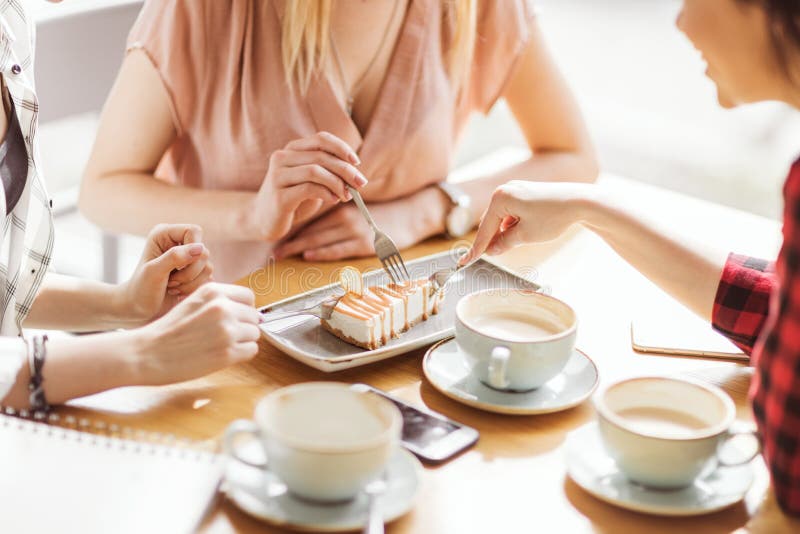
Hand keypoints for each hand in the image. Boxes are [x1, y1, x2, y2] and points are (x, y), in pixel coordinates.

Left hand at [119, 224, 212, 323]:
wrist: (140, 311)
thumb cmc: (141, 290)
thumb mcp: (154, 272)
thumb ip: (175, 257)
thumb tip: (200, 248)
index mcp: (165, 234)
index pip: (193, 231)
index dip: (190, 249)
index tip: (176, 267)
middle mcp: (179, 243)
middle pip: (203, 252)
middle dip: (189, 272)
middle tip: (170, 282)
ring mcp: (189, 259)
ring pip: (208, 267)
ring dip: (191, 283)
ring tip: (172, 287)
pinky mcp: (196, 273)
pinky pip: (208, 279)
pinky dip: (194, 289)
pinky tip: (178, 292)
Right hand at [131, 283, 260, 384]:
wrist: (146, 353)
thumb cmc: (168, 331)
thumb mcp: (192, 302)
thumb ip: (219, 303)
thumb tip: (255, 313)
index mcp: (213, 291)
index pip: (248, 297)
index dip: (243, 309)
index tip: (235, 318)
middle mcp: (222, 307)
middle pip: (254, 316)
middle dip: (244, 326)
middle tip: (224, 336)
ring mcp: (226, 331)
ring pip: (255, 334)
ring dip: (243, 341)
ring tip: (221, 345)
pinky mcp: (227, 353)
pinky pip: (252, 350)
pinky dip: (241, 354)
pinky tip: (223, 355)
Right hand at [246, 131, 368, 241]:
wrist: (264, 220)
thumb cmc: (292, 199)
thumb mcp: (311, 181)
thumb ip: (328, 173)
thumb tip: (355, 175)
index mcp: (291, 149)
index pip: (321, 139)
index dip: (341, 148)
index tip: (357, 162)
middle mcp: (282, 158)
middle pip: (321, 156)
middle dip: (345, 169)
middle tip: (360, 183)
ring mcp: (277, 176)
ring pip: (315, 170)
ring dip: (337, 183)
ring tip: (347, 195)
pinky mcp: (279, 195)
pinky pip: (308, 189)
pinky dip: (326, 193)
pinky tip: (334, 200)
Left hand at [274, 194, 428, 261]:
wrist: (415, 214)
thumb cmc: (386, 215)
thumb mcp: (361, 211)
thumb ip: (340, 215)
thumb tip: (317, 230)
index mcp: (343, 207)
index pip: (311, 217)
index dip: (291, 226)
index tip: (274, 234)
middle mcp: (346, 216)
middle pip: (311, 229)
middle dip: (289, 240)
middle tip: (271, 249)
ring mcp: (355, 230)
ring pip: (320, 238)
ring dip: (298, 247)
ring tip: (281, 254)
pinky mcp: (365, 243)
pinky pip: (338, 248)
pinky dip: (321, 251)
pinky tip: (307, 254)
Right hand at [460, 181, 593, 263]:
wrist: (580, 202)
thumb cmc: (553, 217)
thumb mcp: (525, 236)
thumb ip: (504, 243)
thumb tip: (491, 250)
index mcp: (500, 198)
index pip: (484, 229)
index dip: (476, 249)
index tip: (464, 262)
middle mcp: (504, 190)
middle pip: (491, 222)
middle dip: (494, 239)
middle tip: (496, 256)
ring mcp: (515, 190)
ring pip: (502, 219)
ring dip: (507, 233)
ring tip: (522, 240)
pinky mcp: (524, 193)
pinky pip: (512, 213)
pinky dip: (515, 225)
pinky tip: (527, 231)